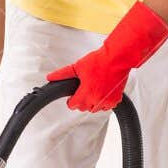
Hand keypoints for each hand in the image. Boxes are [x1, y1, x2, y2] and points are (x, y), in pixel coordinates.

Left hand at [46, 0, 167, 112]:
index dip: (71, 100)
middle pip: (84, 108)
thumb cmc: (100, 61)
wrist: (117, 59)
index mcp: (86, 93)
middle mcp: (97, 99)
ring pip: (95, 109)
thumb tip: (50, 77)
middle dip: (82, 101)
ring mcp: (107, 101)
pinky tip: (103, 92)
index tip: (72, 97)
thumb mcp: (77, 66)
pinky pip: (107, 106)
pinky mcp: (116, 99)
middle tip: (84, 90)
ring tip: (94, 90)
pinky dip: (104, 101)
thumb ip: (63, 74)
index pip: (73, 106)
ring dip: (93, 102)